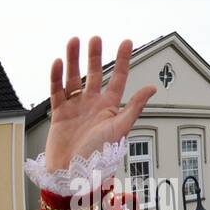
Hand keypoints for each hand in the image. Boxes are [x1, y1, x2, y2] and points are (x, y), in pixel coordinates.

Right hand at [44, 37, 156, 171]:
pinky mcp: (59, 113)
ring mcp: (76, 108)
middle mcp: (93, 105)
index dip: (123, 60)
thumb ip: (134, 106)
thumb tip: (153, 88)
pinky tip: (58, 62)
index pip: (119, 79)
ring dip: (73, 60)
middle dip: (95, 56)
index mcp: (110, 108)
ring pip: (74, 78)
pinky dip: (56, 76)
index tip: (126, 41)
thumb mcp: (120, 127)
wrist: (73, 172)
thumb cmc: (99, 154)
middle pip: (95, 74)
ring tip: (74, 40)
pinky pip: (57, 90)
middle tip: (96, 38)